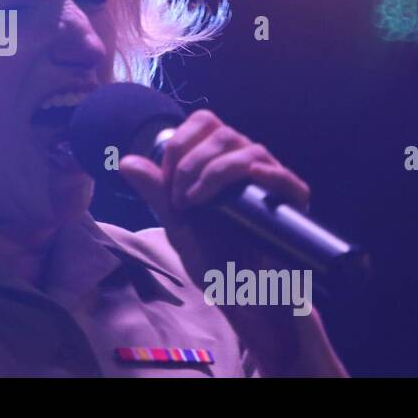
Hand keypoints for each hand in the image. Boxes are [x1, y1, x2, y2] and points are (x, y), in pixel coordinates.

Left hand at [117, 109, 346, 375]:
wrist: (243, 294)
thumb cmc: (213, 256)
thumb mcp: (177, 223)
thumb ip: (155, 192)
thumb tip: (126, 161)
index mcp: (219, 160)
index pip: (203, 122)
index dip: (179, 145)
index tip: (167, 182)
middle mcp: (246, 162)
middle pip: (221, 131)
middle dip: (189, 162)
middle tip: (178, 199)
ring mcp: (270, 180)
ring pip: (247, 150)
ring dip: (214, 171)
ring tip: (197, 203)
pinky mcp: (292, 202)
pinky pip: (283, 176)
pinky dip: (265, 174)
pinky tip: (250, 180)